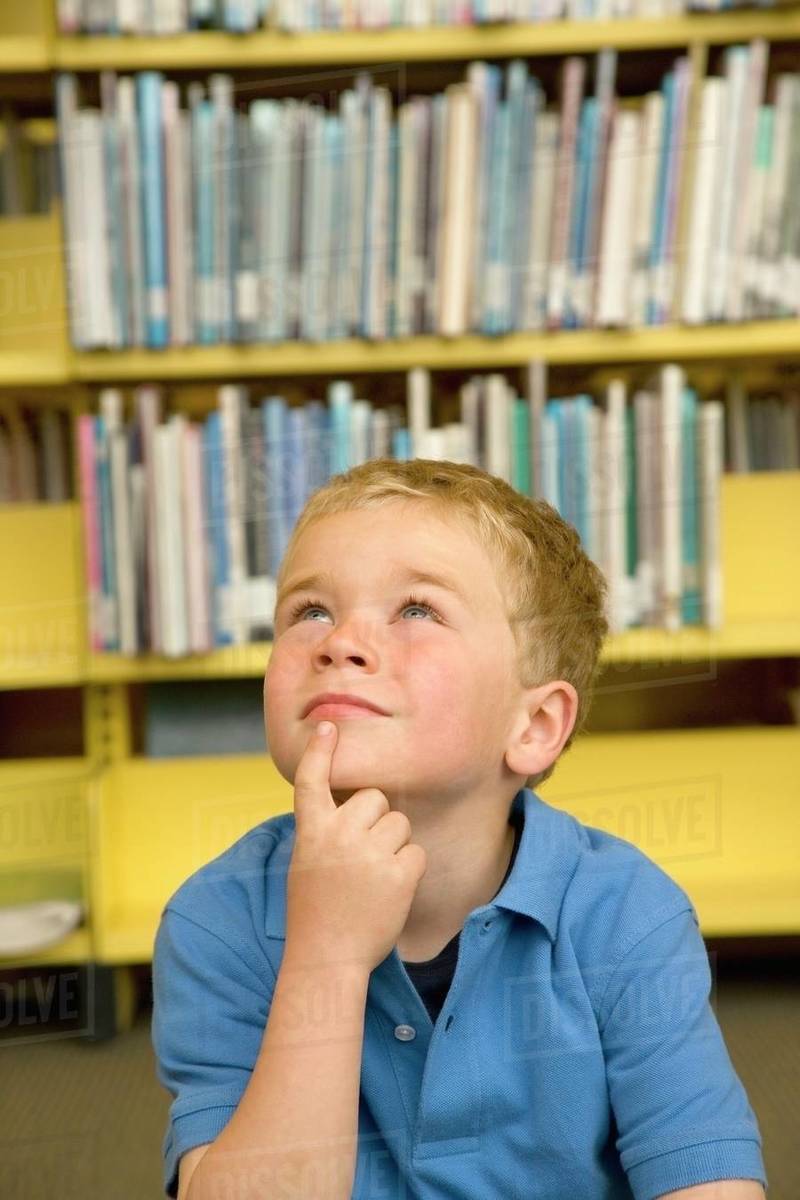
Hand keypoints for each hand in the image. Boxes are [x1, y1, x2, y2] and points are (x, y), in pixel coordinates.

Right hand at [284, 722, 426, 974]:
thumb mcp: (307, 861)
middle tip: (362, 855)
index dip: (320, 752)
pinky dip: (408, 870)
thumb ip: (326, 831)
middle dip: (376, 821)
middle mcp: (340, 835)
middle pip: (374, 799)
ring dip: (394, 845)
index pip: (313, 781)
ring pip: (399, 823)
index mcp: (312, 831)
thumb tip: (357, 804)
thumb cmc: (316, 911)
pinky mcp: (398, 874)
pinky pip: (415, 852)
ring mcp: (370, 853)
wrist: (326, 958)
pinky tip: (389, 891)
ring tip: (374, 878)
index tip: (329, 728)